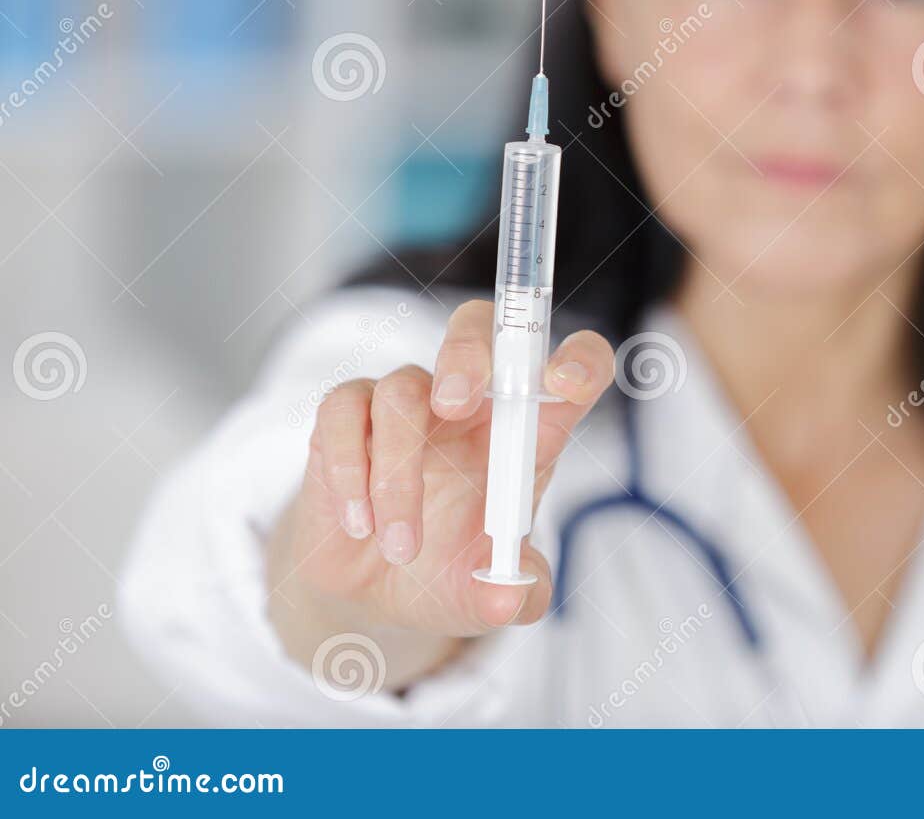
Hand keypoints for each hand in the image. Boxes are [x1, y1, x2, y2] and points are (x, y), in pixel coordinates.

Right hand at [267, 301, 613, 677]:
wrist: (376, 592)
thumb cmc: (451, 574)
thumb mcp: (490, 598)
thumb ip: (514, 596)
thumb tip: (510, 596)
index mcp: (528, 427)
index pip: (573, 366)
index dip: (579, 359)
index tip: (567, 383)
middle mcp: (473, 401)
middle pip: (477, 327)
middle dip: (468, 353)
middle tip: (455, 403)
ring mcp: (408, 402)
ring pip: (402, 389)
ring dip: (399, 473)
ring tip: (402, 547)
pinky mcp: (349, 418)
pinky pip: (344, 409)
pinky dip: (350, 467)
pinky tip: (360, 522)